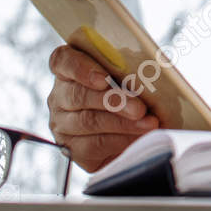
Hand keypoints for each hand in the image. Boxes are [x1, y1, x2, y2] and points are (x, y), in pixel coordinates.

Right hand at [46, 44, 158, 171]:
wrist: (133, 131)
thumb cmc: (132, 93)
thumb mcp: (131, 76)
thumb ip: (131, 69)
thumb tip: (150, 69)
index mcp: (69, 69)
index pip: (62, 61)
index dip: (80, 68)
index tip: (103, 78)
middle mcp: (60, 96)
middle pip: (78, 95)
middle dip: (113, 101)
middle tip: (140, 108)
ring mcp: (63, 124)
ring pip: (88, 122)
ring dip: (122, 123)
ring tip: (148, 123)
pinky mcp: (72, 149)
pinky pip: (94, 145)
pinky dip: (120, 140)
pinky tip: (138, 137)